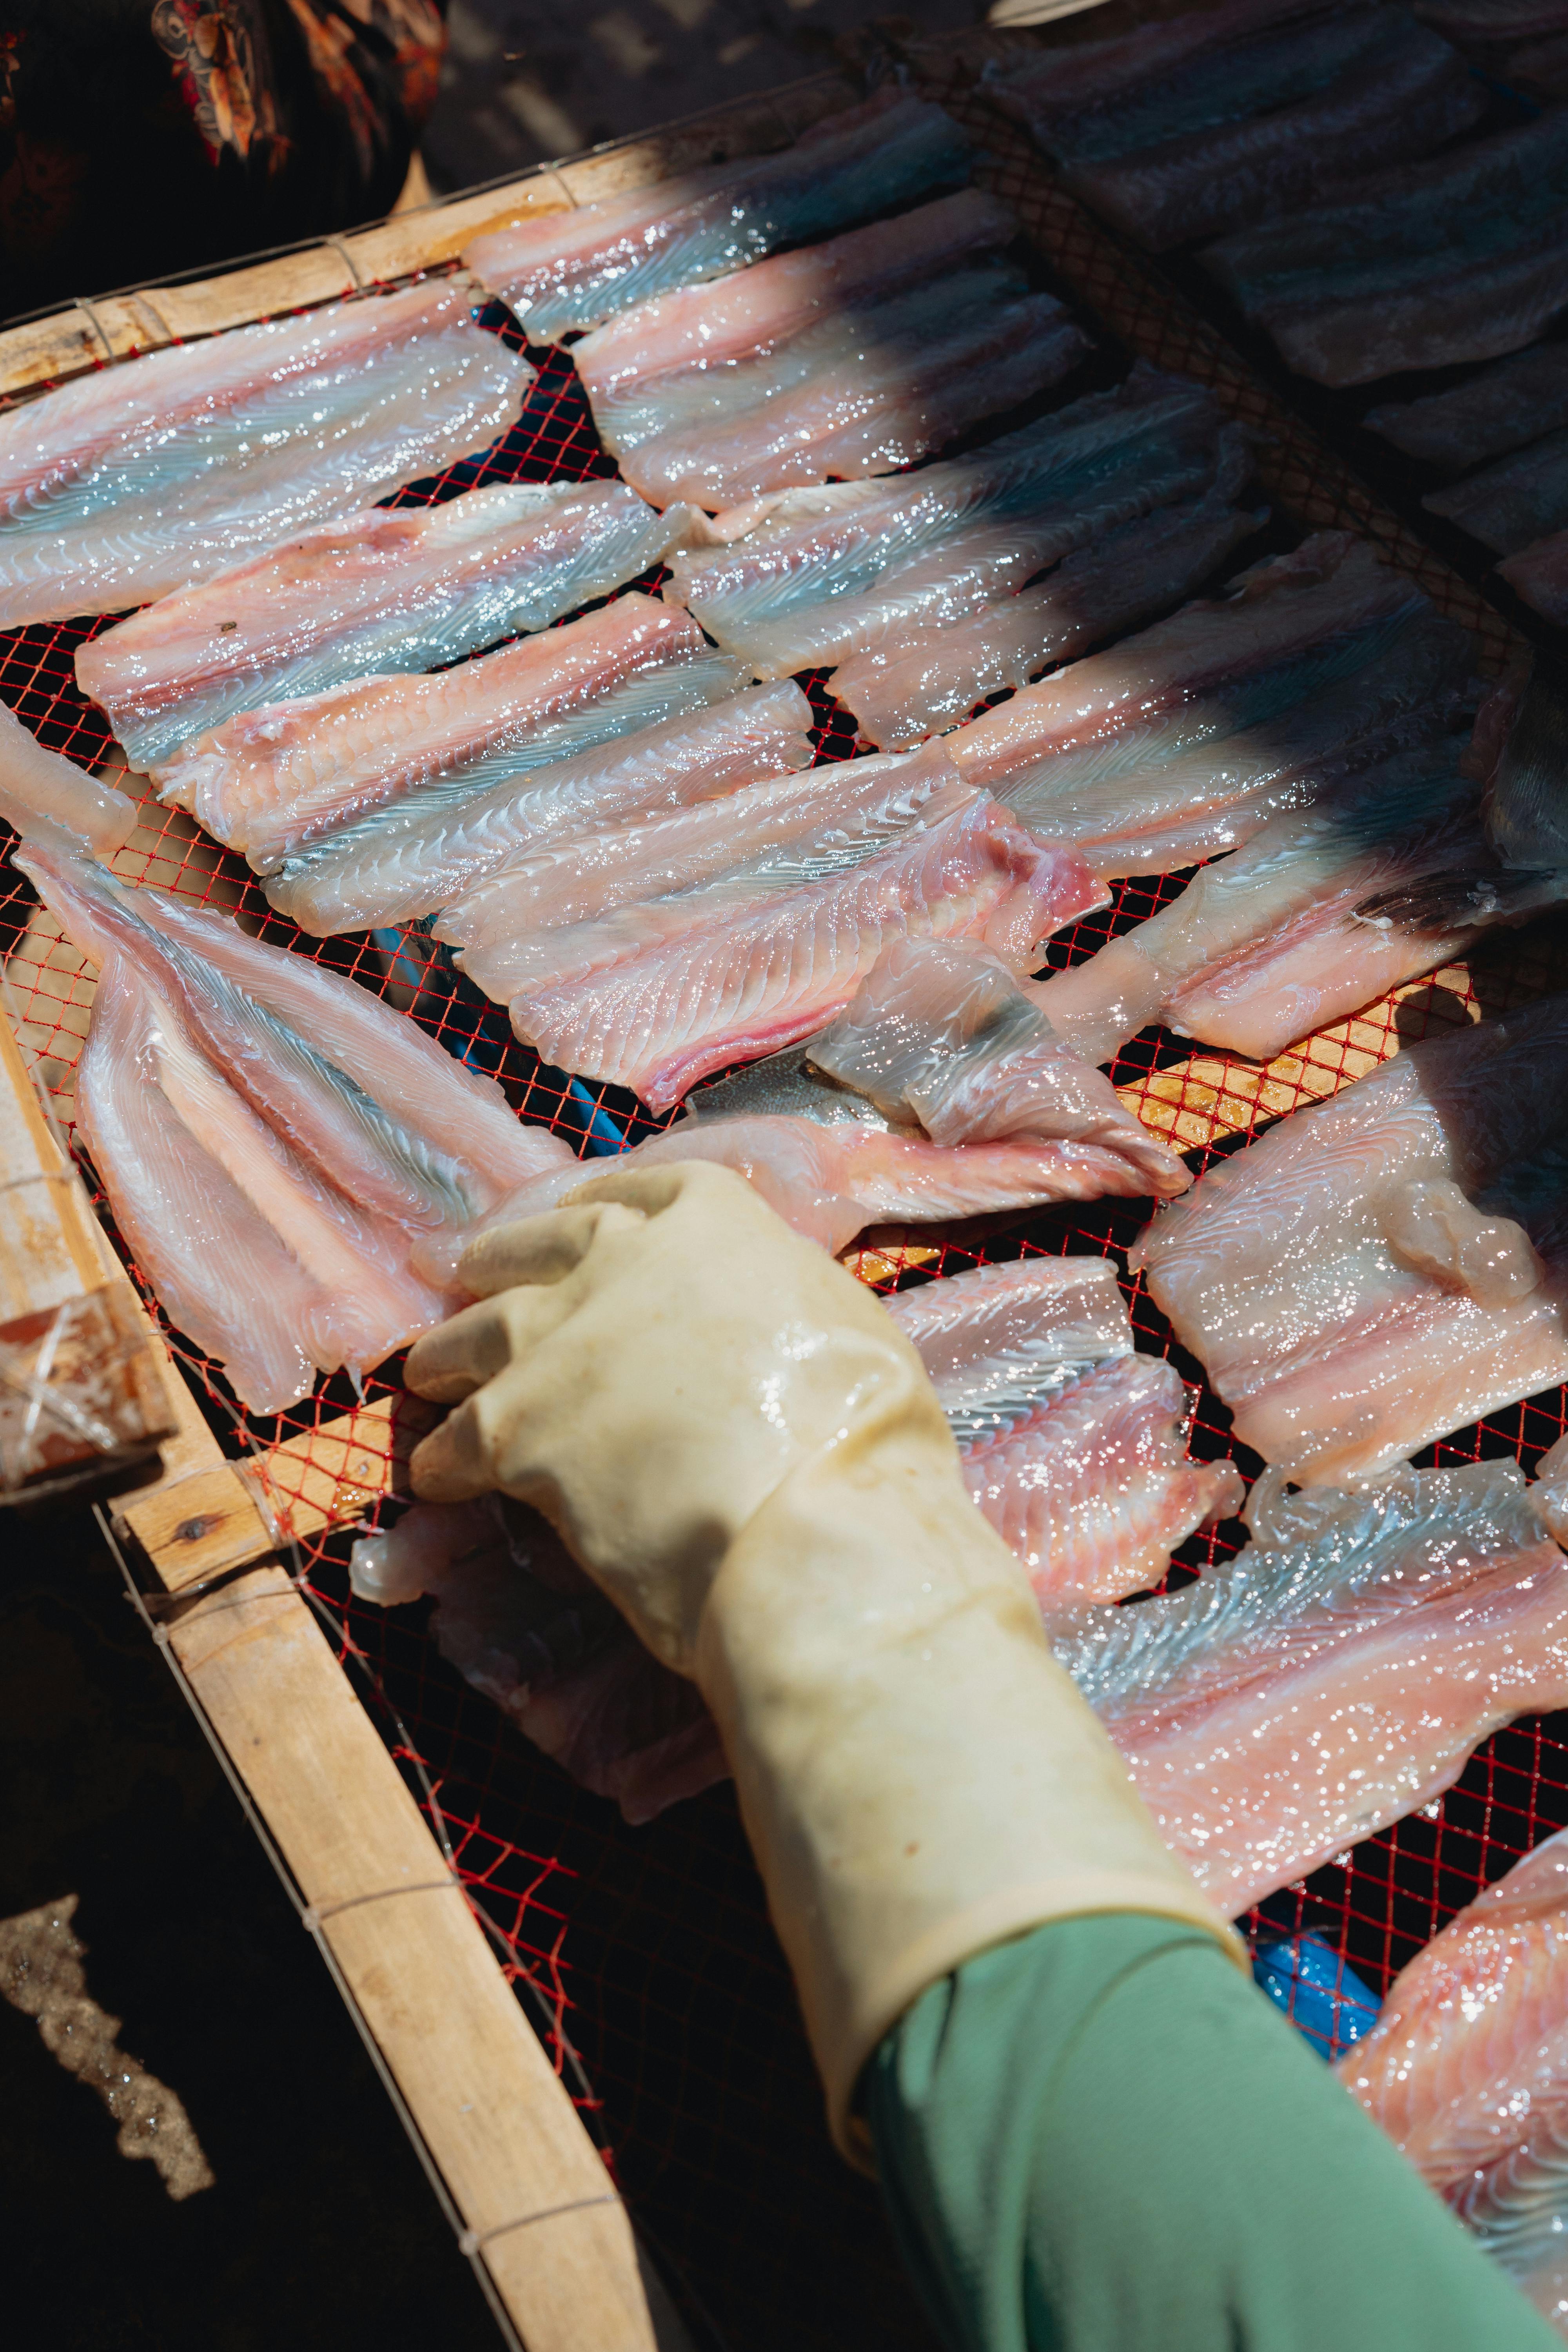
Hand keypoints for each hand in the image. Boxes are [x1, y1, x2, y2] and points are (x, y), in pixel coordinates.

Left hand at [406, 1158, 951, 1671]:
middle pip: (537, 1249)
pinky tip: (439, 1474)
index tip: (573, 1213)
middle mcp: (621, 1259)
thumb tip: (764, 1318)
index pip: (641, 1191)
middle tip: (468, 1275)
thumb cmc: (862, 1433)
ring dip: (448, 1351)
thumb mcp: (846, 1325)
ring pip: (478, 1334)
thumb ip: (782, 1301)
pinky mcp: (518, 1429)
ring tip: (429, 1370)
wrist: (811, 1524)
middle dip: (499, 1262)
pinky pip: (460, 1438)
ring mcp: (560, 1340)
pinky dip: (445, 1455)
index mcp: (713, 1220)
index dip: (601, 1203)